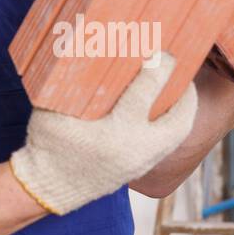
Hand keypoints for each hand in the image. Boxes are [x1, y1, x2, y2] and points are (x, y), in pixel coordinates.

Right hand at [9, 50, 198, 214]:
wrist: (47, 188)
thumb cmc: (48, 142)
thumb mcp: (54, 108)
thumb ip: (76, 81)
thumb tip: (94, 46)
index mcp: (114, 132)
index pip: (145, 93)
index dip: (158, 67)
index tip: (163, 51)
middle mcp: (134, 150)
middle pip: (179, 121)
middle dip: (186, 94)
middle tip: (182, 72)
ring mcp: (141, 163)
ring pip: (178, 135)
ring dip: (183, 110)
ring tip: (179, 89)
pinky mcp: (140, 170)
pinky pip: (167, 145)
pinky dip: (172, 125)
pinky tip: (164, 109)